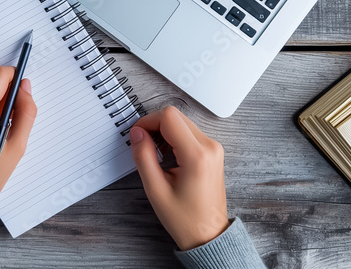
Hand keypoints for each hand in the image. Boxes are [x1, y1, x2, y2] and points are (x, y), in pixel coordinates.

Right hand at [130, 106, 228, 250]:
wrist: (209, 234)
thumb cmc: (185, 219)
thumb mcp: (156, 189)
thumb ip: (143, 157)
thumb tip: (137, 133)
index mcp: (197, 156)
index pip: (169, 117)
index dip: (147, 121)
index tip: (136, 135)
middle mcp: (210, 147)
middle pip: (176, 116)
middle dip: (155, 125)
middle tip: (142, 143)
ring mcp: (214, 148)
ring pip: (182, 122)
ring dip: (164, 131)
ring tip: (154, 153)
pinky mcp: (212, 151)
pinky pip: (189, 132)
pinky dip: (174, 137)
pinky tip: (166, 155)